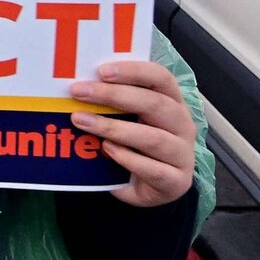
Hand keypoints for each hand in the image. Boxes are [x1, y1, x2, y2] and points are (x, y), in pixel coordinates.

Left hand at [70, 61, 196, 207]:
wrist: (152, 188)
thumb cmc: (136, 146)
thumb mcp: (127, 121)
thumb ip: (113, 105)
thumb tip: (77, 87)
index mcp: (172, 102)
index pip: (161, 78)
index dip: (133, 71)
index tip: (101, 71)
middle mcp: (182, 125)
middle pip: (154, 104)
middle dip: (113, 95)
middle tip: (79, 92)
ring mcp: (182, 154)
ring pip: (152, 137)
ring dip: (113, 128)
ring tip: (81, 121)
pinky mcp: (176, 181)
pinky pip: (152, 169)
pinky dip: (126, 158)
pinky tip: (106, 150)